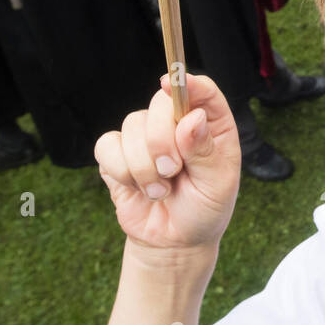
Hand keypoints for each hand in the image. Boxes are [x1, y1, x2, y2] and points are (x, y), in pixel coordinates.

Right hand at [94, 73, 241, 251]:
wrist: (173, 241)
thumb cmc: (203, 209)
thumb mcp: (217, 186)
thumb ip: (205, 152)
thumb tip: (192, 118)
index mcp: (212, 127)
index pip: (203, 92)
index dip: (187, 82)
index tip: (171, 85)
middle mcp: (178, 123)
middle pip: (160, 103)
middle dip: (161, 140)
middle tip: (172, 171)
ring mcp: (146, 135)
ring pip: (133, 124)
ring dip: (144, 166)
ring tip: (161, 190)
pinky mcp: (118, 152)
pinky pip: (107, 145)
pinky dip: (122, 170)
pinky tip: (138, 187)